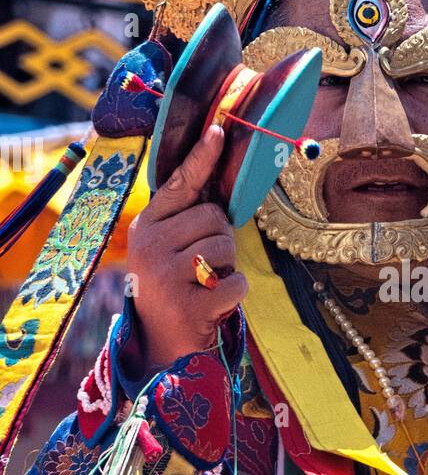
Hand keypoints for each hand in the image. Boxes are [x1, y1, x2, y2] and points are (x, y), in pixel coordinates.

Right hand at [125, 125, 247, 372]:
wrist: (162, 345)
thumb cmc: (176, 287)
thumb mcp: (171, 248)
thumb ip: (189, 218)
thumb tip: (220, 178)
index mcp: (146, 225)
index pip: (180, 184)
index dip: (202, 157)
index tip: (220, 130)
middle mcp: (149, 245)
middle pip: (213, 218)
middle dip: (222, 240)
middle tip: (204, 266)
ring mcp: (164, 275)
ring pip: (225, 248)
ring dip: (227, 268)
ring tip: (205, 285)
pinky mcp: (185, 305)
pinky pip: (234, 283)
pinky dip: (234, 294)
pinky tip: (213, 304)